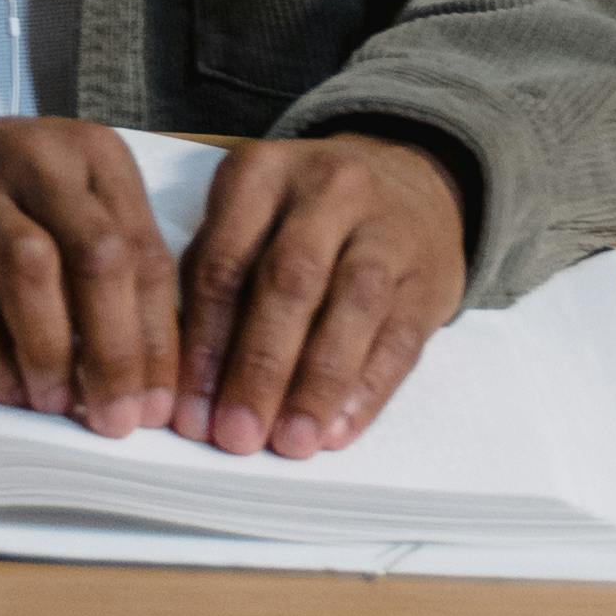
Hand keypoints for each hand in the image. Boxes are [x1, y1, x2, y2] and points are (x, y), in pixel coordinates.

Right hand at [0, 94, 177, 430]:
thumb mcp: (65, 204)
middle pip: (99, 257)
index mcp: (94, 155)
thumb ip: (108, 268)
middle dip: (117, 351)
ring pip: (31, 268)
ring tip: (58, 405)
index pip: (146, 253)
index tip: (158, 405)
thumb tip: (146, 376)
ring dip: (52, 349)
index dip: (159, 338)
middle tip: (118, 420)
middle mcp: (39, 159)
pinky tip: (8, 388)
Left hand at [171, 131, 466, 456]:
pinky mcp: (428, 274)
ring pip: (352, 307)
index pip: (225, 263)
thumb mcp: (249, 219)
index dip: (204, 343)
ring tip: (291, 442)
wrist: (409, 182)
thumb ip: (216, 284)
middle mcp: (327, 190)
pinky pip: (400, 337)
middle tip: (237, 435)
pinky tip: (338, 430)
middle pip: (290, 283)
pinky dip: (367, 390)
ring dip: (317, 383)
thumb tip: (187, 385)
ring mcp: (385, 228)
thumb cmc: (303, 218)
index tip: (190, 412)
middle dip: (260, 367)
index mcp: (261, 173)